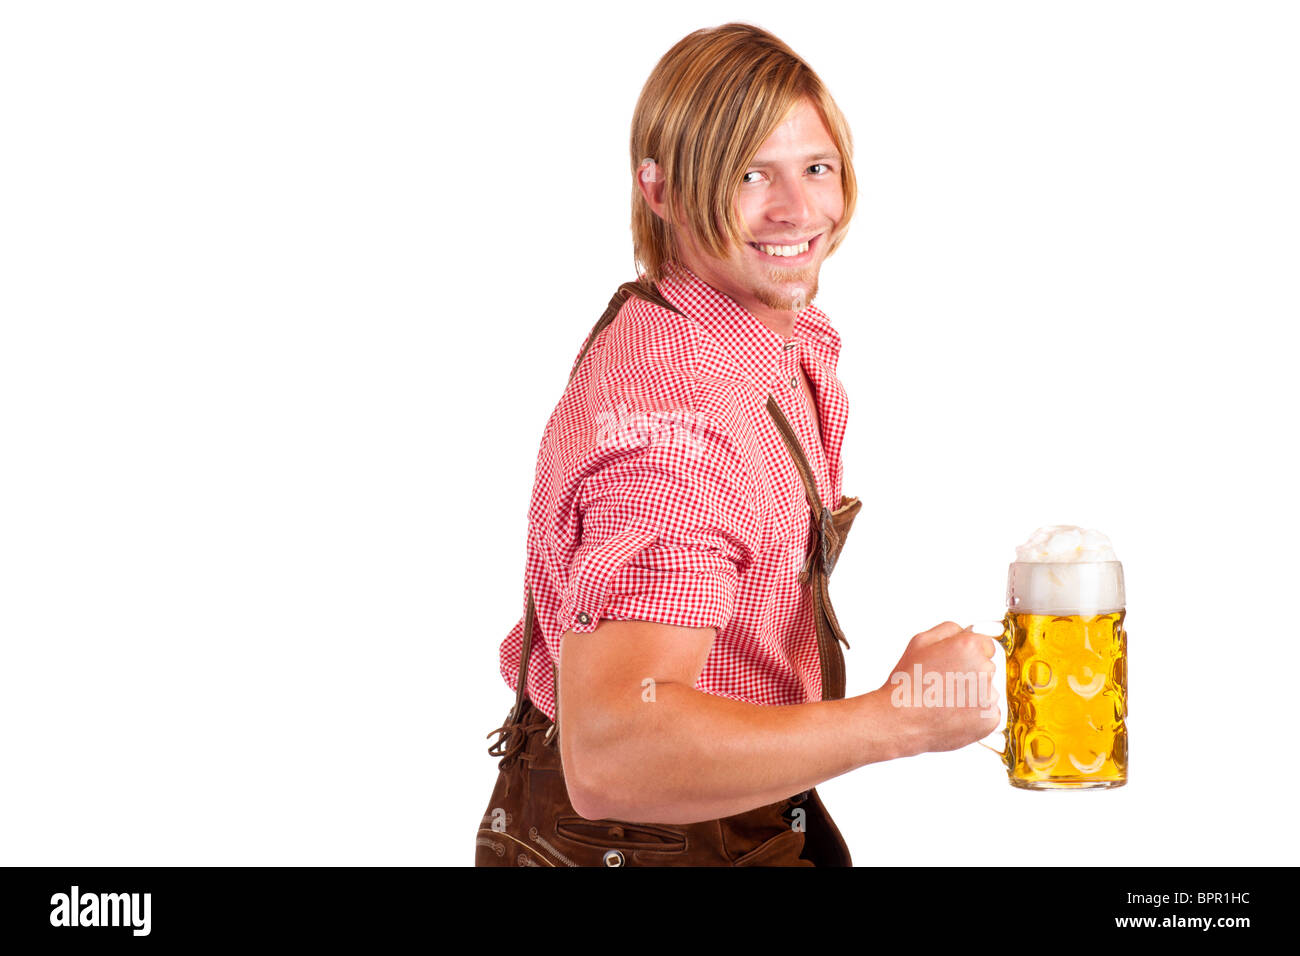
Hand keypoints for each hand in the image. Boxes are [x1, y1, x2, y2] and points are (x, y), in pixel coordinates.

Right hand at [880, 621, 1000, 756]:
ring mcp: (989, 696)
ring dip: (973, 695)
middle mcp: (984, 669)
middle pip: (987, 667)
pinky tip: (953, 714)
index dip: (968, 654)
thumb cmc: (908, 682)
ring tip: (946, 700)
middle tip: (944, 683)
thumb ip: (950, 629)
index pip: (986, 645)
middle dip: (971, 673)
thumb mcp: (920, 641)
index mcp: (969, 646)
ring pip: (988, 691)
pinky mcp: (990, 719)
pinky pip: (988, 712)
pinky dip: (975, 715)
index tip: (955, 664)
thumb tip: (970, 630)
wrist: (901, 720)